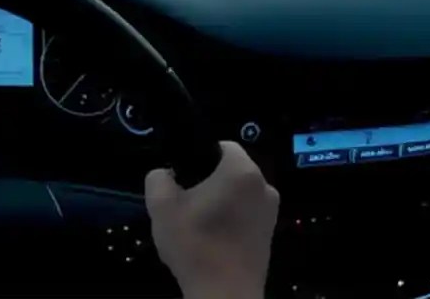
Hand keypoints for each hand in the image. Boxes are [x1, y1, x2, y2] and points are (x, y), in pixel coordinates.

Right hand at [145, 141, 278, 298]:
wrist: (225, 294)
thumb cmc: (195, 245)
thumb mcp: (161, 207)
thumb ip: (158, 178)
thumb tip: (165, 173)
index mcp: (242, 170)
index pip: (220, 145)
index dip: (198, 157)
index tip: (183, 179)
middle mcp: (264, 184)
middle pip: (230, 170)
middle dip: (208, 181)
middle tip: (185, 203)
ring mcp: (271, 210)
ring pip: (238, 193)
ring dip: (220, 201)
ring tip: (197, 224)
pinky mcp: (270, 232)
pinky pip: (246, 213)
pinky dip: (231, 219)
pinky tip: (213, 239)